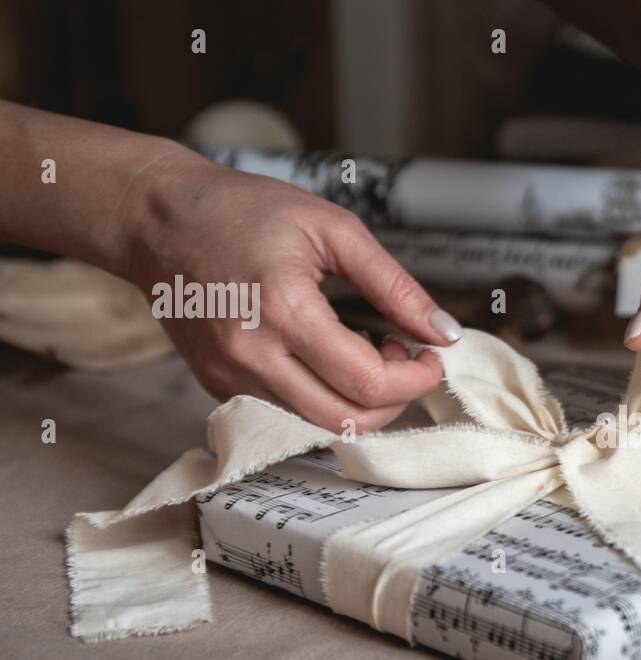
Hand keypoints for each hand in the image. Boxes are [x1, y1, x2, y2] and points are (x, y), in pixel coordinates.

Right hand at [120, 147, 461, 432]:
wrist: (156, 218)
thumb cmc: (242, 211)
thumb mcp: (332, 229)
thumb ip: (394, 284)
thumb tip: (443, 331)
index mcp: (283, 311)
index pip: (366, 382)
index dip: (414, 378)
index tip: (429, 355)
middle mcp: (251, 355)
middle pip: (346, 419)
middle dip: (394, 399)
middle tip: (403, 357)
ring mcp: (230, 377)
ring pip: (318, 425)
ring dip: (360, 401)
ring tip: (365, 350)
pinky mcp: (218, 385)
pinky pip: (288, 412)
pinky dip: (324, 396)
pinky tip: (328, 355)